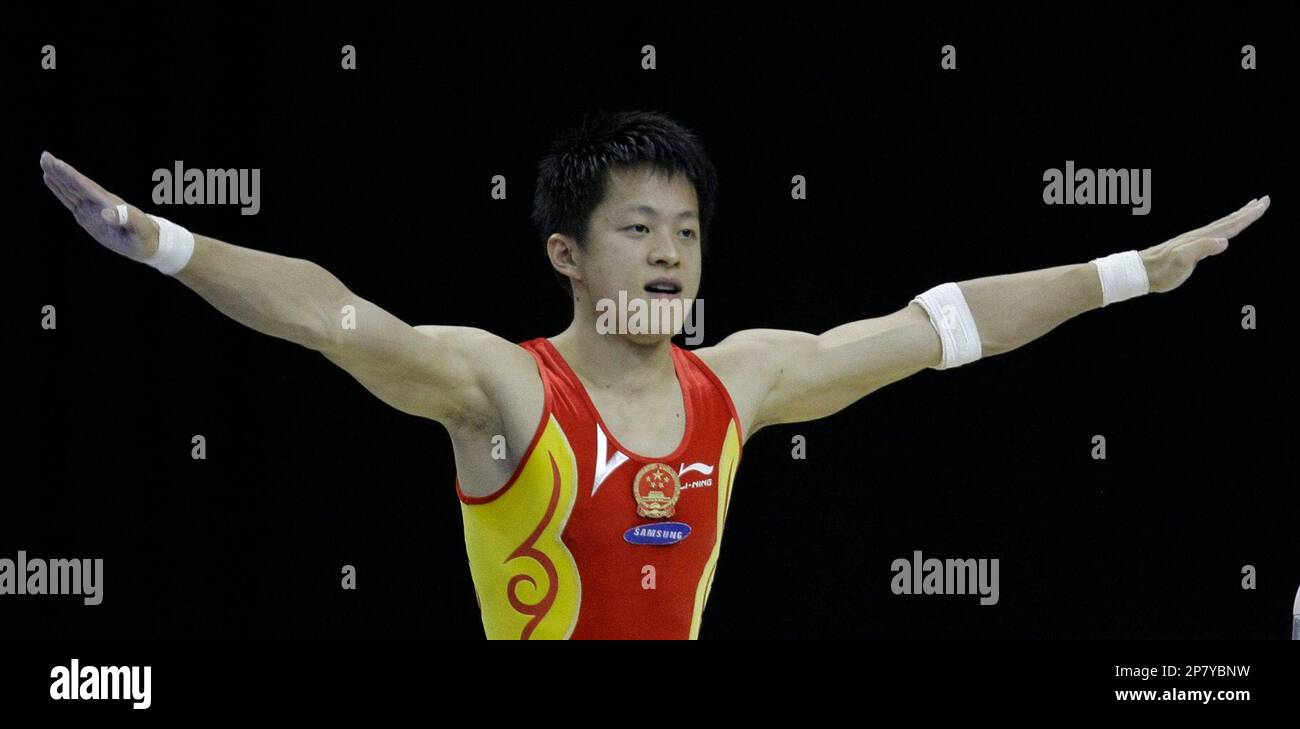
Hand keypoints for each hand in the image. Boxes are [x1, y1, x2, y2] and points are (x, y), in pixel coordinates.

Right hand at [40, 152, 159, 261]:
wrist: (149, 242)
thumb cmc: (146, 236)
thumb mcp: (140, 230)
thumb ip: (126, 220)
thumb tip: (106, 213)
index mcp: (108, 204)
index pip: (86, 187)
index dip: (71, 176)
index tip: (57, 163)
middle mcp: (98, 203)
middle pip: (76, 184)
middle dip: (60, 171)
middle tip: (44, 156)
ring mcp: (92, 209)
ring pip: (71, 190)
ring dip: (57, 178)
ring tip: (45, 164)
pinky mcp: (88, 216)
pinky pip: (70, 201)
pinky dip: (60, 191)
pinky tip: (51, 181)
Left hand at [1140, 196, 1269, 293]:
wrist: (1140, 272)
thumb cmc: (1161, 270)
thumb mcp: (1182, 261)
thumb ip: (1202, 249)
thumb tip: (1225, 241)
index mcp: (1201, 238)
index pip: (1230, 224)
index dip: (1248, 215)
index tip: (1263, 203)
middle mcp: (1199, 236)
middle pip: (1228, 221)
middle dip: (1247, 212)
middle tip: (1263, 200)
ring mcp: (1194, 241)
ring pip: (1221, 226)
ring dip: (1237, 217)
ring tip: (1248, 210)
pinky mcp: (1189, 248)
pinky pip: (1213, 235)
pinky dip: (1223, 230)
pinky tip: (1224, 232)